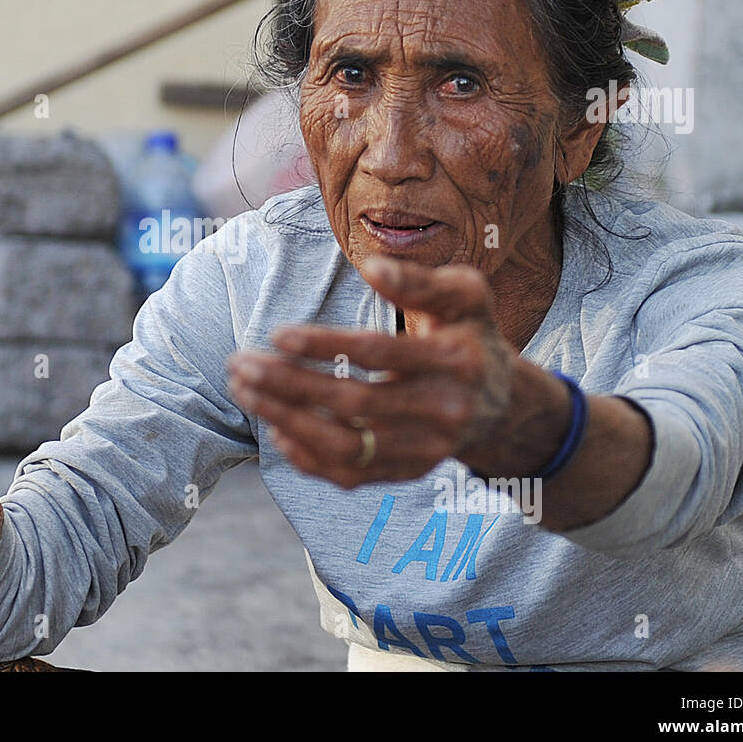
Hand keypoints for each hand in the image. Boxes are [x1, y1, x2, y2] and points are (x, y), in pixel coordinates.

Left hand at [227, 257, 515, 488]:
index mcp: (457, 361)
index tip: (277, 333)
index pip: (380, 354)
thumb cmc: (468, 333)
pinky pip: (350, 474)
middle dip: (290, 383)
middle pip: (355, 403)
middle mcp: (444, 412)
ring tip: (244, 391)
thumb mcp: (463, 295)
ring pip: (346, 446)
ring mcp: (426, 450)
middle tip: (240, 363)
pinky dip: (307, 456)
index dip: (326, 344)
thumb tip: (370, 267)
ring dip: (287, 419)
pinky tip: (276, 425)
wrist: (501, 403)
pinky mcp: (409, 472)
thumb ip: (418, 280)